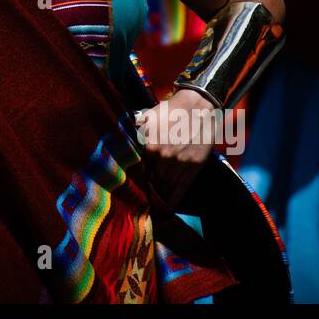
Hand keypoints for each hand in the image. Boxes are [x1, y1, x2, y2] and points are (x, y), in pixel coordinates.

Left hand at [134, 89, 218, 208]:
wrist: (197, 106)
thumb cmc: (169, 110)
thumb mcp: (146, 119)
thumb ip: (135, 134)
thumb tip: (121, 145)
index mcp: (150, 146)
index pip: (138, 171)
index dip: (132, 183)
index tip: (126, 194)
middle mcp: (164, 157)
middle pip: (151, 182)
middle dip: (144, 194)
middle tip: (136, 207)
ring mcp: (180, 163)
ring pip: (165, 188)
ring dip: (157, 200)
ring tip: (149, 212)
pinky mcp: (194, 166)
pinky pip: (181, 188)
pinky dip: (173, 200)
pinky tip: (166, 210)